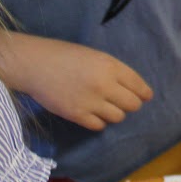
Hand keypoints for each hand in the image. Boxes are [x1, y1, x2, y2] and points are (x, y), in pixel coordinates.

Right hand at [0, 31, 153, 130]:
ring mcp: (91, 102)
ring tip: (105, 107)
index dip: (144, 93)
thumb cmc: (64, 55)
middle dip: (131, 104)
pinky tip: (92, 114)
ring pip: (118, 117)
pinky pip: (99, 126)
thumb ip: (112, 70)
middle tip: (123, 102)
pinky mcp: (77, 115)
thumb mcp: (94, 56)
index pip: (139, 85)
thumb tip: (130, 87)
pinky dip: (99, 122)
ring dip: (114, 113)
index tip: (145, 97)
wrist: (35, 65)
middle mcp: (105, 85)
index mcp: (110, 66)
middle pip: (132, 105)